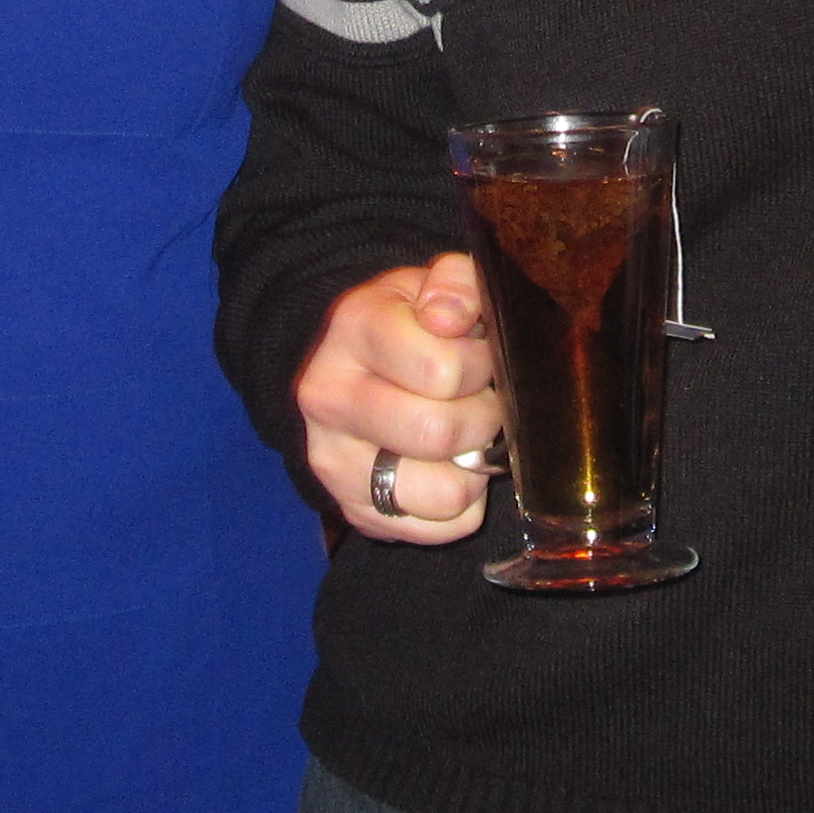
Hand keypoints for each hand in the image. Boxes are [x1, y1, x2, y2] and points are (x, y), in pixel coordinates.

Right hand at [295, 254, 503, 540]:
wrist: (348, 364)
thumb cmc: (408, 324)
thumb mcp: (431, 285)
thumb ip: (456, 283)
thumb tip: (451, 317)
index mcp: (353, 329)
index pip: (440, 368)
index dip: (479, 364)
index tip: (477, 354)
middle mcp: (330, 399)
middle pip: (439, 433)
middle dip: (483, 417)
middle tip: (482, 400)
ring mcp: (335, 463)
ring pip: (444, 492)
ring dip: (476, 468)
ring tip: (467, 438)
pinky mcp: (356, 511)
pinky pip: (441, 528)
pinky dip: (463, 505)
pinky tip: (450, 468)